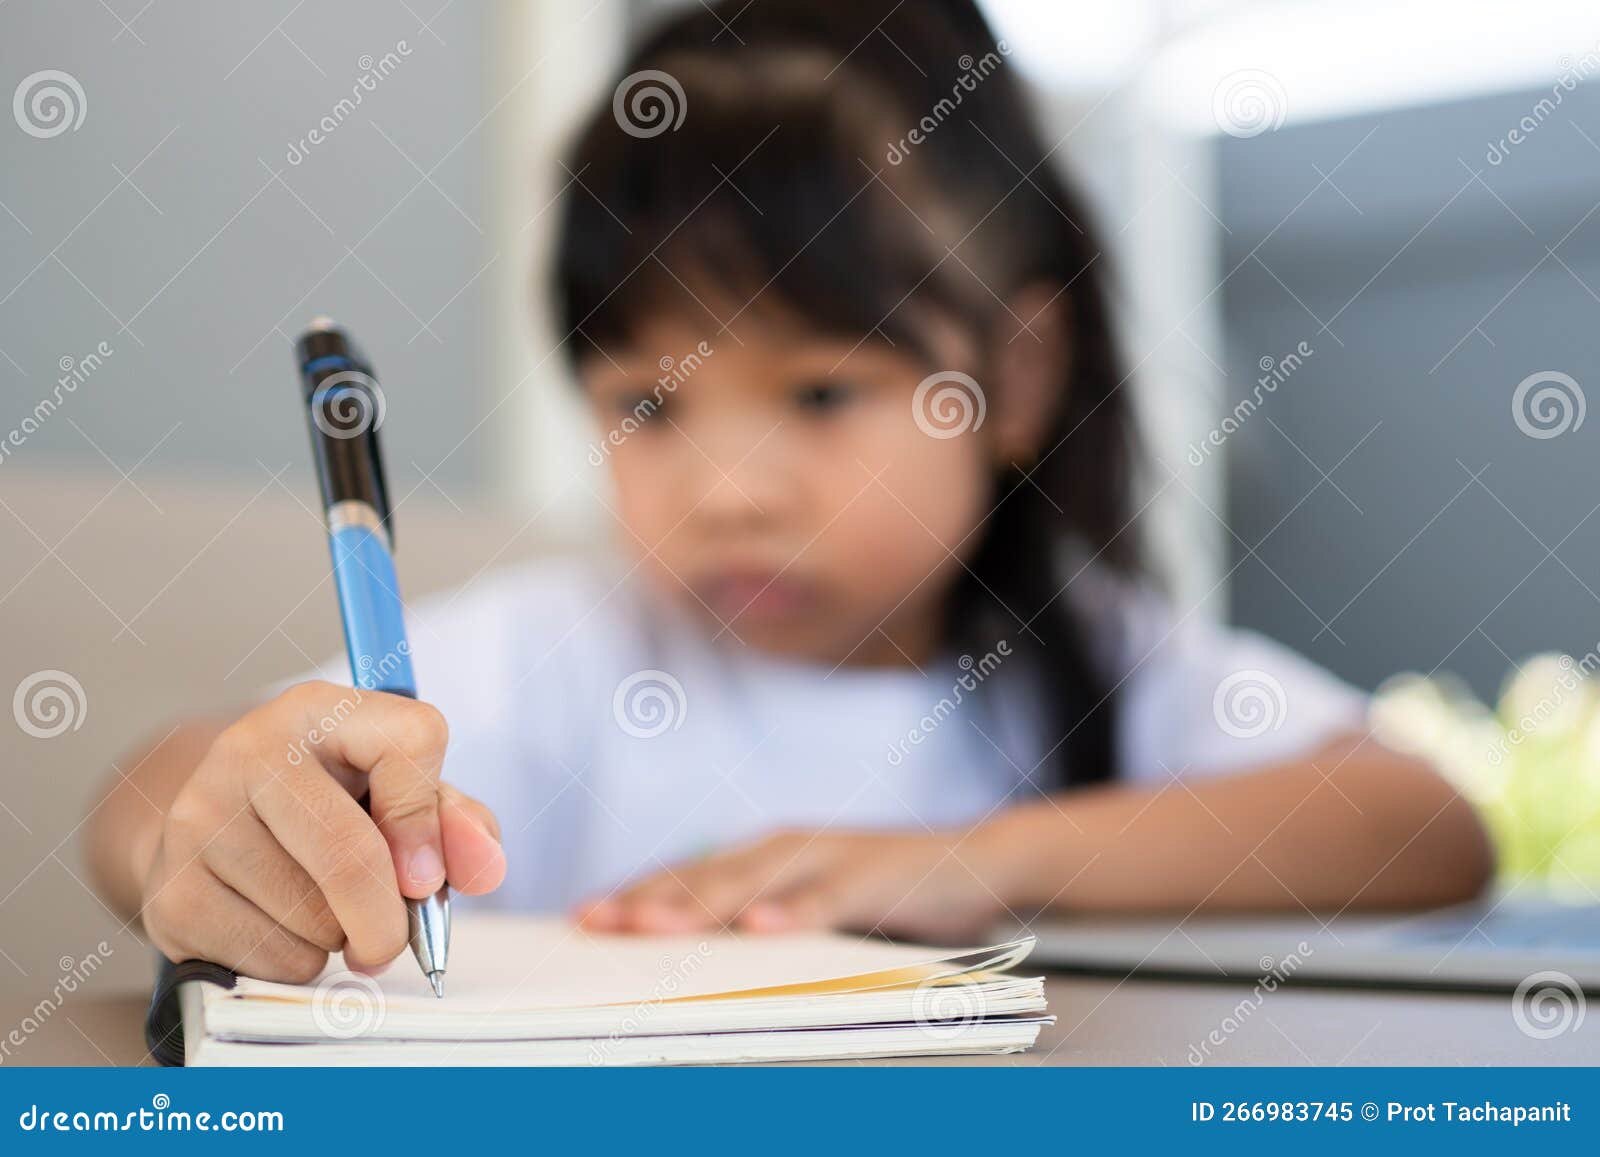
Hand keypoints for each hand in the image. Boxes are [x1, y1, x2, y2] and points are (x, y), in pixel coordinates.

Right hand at [138, 681, 505, 981]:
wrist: (216, 829)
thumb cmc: (330, 807)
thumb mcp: (402, 794)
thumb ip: (458, 823)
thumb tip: (486, 868)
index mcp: (321, 709)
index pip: (414, 741)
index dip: (433, 823)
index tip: (426, 876)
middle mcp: (251, 748)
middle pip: (352, 855)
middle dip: (389, 919)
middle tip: (392, 938)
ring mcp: (199, 817)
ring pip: (312, 917)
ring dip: (339, 939)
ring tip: (322, 909)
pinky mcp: (171, 888)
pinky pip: (268, 955)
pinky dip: (297, 963)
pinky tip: (281, 926)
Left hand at [575, 828, 1010, 942]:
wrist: (975, 862)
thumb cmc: (882, 891)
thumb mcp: (811, 907)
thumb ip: (758, 923)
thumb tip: (692, 957)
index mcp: (764, 858)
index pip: (687, 878)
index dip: (636, 896)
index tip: (584, 919)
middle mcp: (786, 849)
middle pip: (704, 877)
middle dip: (647, 901)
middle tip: (596, 923)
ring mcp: (827, 857)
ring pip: (753, 882)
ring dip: (702, 904)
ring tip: (655, 926)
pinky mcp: (871, 875)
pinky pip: (828, 898)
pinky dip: (794, 912)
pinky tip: (762, 928)